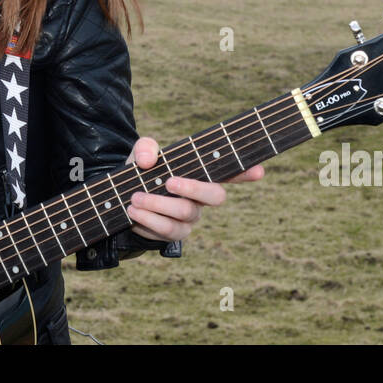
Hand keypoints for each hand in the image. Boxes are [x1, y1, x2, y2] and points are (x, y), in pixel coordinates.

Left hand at [123, 136, 263, 242]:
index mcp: (201, 174)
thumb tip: (149, 161)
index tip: (259, 171)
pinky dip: (147, 221)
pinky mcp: (175, 234)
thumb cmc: (142, 172)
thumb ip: (146, 148)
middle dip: (193, 188)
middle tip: (168, 183)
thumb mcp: (141, 153)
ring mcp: (190, 218)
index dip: (246, 172)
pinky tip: (133, 212)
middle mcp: (202, 198)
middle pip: (215, 196)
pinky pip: (167, 231)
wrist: (123, 199)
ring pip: (186, 215)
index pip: (229, 172)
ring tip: (136, 198)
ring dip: (158, 206)